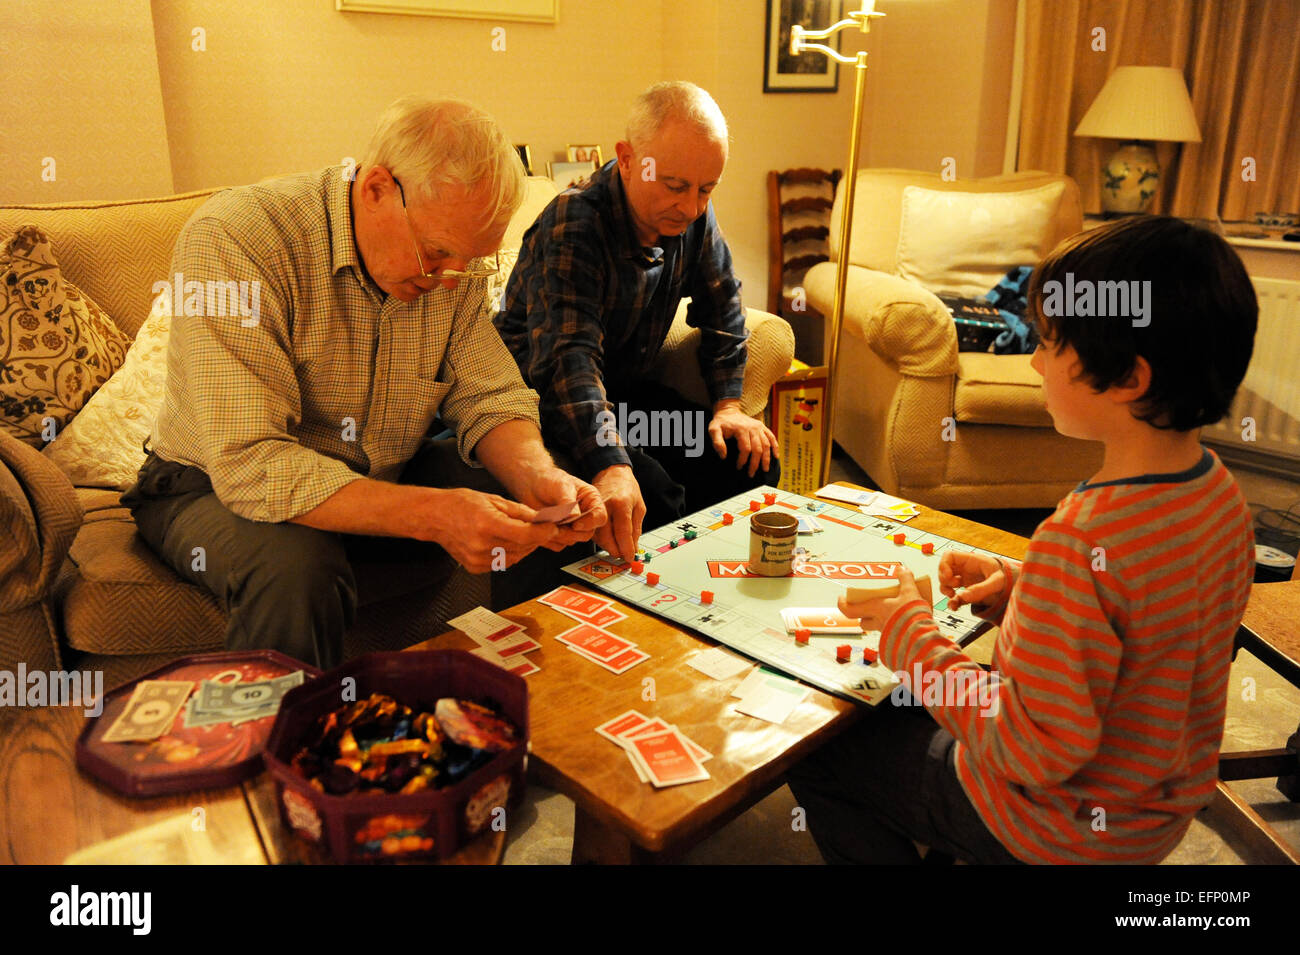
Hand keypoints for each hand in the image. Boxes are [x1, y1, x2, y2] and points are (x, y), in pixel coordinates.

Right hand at [417, 488, 560, 572]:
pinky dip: (510, 554)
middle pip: (523, 548)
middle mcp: (482, 545)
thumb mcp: (494, 500)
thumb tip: (542, 520)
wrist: (435, 517)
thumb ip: (520, 512)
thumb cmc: (461, 504)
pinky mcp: (475, 568)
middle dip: (536, 538)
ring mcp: (478, 559)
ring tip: (519, 533)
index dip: (543, 533)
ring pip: (516, 558)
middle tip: (540, 528)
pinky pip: (503, 563)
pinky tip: (503, 542)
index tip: (552, 528)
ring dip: (524, 547)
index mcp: (487, 525)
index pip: (526, 535)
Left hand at [523, 467, 607, 550]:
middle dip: (572, 533)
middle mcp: (584, 515)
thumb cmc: (550, 479)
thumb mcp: (561, 486)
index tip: (575, 524)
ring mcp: (571, 526)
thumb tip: (575, 517)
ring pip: (572, 540)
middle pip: (587, 534)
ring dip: (559, 535)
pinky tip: (542, 526)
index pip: (600, 517)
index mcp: (591, 501)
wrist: (532, 483)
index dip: (589, 523)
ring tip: (547, 523)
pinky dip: (549, 539)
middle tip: (558, 526)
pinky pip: (558, 544)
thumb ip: (568, 502)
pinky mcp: (560, 533)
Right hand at [591, 464, 644, 562]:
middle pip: (607, 536)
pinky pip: (591, 530)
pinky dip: (599, 539)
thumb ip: (636, 528)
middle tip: (622, 556)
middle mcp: (605, 506)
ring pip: (597, 535)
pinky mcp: (587, 511)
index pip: (623, 532)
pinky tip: (607, 540)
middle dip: (615, 550)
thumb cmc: (627, 488)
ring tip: (616, 549)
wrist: (611, 473)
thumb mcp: (639, 506)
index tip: (630, 557)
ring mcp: (594, 508)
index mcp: (621, 504)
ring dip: (607, 546)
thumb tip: (633, 547)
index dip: (626, 548)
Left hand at [709, 400, 777, 477]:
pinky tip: (776, 456)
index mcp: (741, 429)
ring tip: (765, 469)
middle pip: (757, 448)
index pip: (745, 448)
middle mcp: (753, 428)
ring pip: (766, 445)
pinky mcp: (762, 427)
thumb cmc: (721, 422)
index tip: (739, 467)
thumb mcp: (714, 430)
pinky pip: (771, 437)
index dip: (743, 460)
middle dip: (755, 463)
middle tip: (751, 474)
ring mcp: (759, 427)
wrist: (728, 411)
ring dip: (766, 458)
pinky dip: (775, 447)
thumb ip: (717, 442)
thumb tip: (723, 456)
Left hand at [838, 567, 924, 631]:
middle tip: (867, 605)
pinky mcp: (895, 639)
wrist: (921, 638)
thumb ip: (906, 579)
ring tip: (888, 611)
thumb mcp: (910, 592)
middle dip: (863, 614)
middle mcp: (877, 621)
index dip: (842, 604)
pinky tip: (903, 621)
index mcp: (876, 609)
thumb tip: (902, 569)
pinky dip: (892, 626)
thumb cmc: (911, 616)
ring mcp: (886, 632)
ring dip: (877, 620)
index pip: (849, 610)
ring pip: (875, 627)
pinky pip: (888, 632)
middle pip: (862, 620)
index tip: (841, 598)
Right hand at [938, 551, 1006, 611]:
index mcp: (971, 561)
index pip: (949, 556)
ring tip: (953, 596)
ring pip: (946, 583)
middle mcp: (965, 570)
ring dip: (946, 591)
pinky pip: (954, 596)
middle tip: (953, 588)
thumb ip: (981, 589)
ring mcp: (965, 581)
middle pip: (944, 570)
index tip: (948, 576)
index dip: (943, 565)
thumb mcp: (997, 581)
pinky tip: (955, 606)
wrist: (1013, 587)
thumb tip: (963, 596)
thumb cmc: (1006, 578)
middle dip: (944, 580)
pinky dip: (952, 602)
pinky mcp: (967, 593)